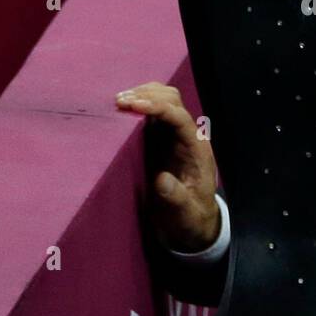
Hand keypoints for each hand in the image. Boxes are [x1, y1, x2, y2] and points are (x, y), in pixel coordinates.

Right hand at [115, 82, 221, 252]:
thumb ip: (177, 200)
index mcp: (197, 150)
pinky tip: (122, 109)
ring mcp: (174, 135)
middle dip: (147, 94)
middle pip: (173, 99)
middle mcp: (187, 136)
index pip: (180, 118)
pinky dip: (139, 104)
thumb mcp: (186, 215)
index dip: (158, 107)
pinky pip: (153, 112)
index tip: (133, 105)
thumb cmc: (191, 218)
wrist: (192, 221)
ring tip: (118, 101)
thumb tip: (161, 179)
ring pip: (164, 99)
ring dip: (143, 94)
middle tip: (119, 101)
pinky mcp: (161, 139)